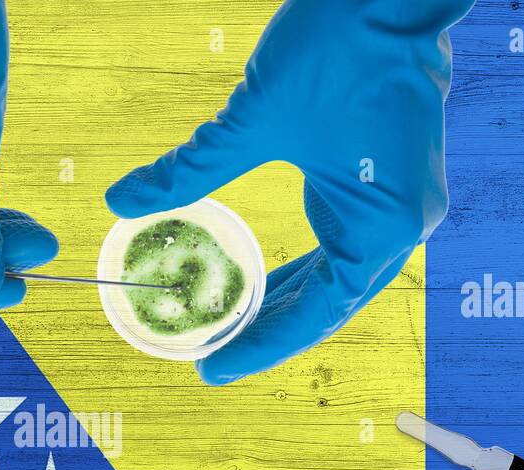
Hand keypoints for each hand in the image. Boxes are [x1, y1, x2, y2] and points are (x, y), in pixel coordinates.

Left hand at [106, 0, 474, 383]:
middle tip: (212, 356)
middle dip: (270, 331)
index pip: (316, 313)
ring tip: (232, 327)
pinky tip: (266, 281)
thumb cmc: (334, 46)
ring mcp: (402, 207)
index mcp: (380, 226)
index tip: (211, 368)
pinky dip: (307, 267)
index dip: (260, 346)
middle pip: (329, 305)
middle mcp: (401, 227)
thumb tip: (121, 200)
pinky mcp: (391, 184)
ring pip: (339, 279)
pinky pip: (346, 245)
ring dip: (288, 302)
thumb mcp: (251, 119)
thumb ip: (189, 170)